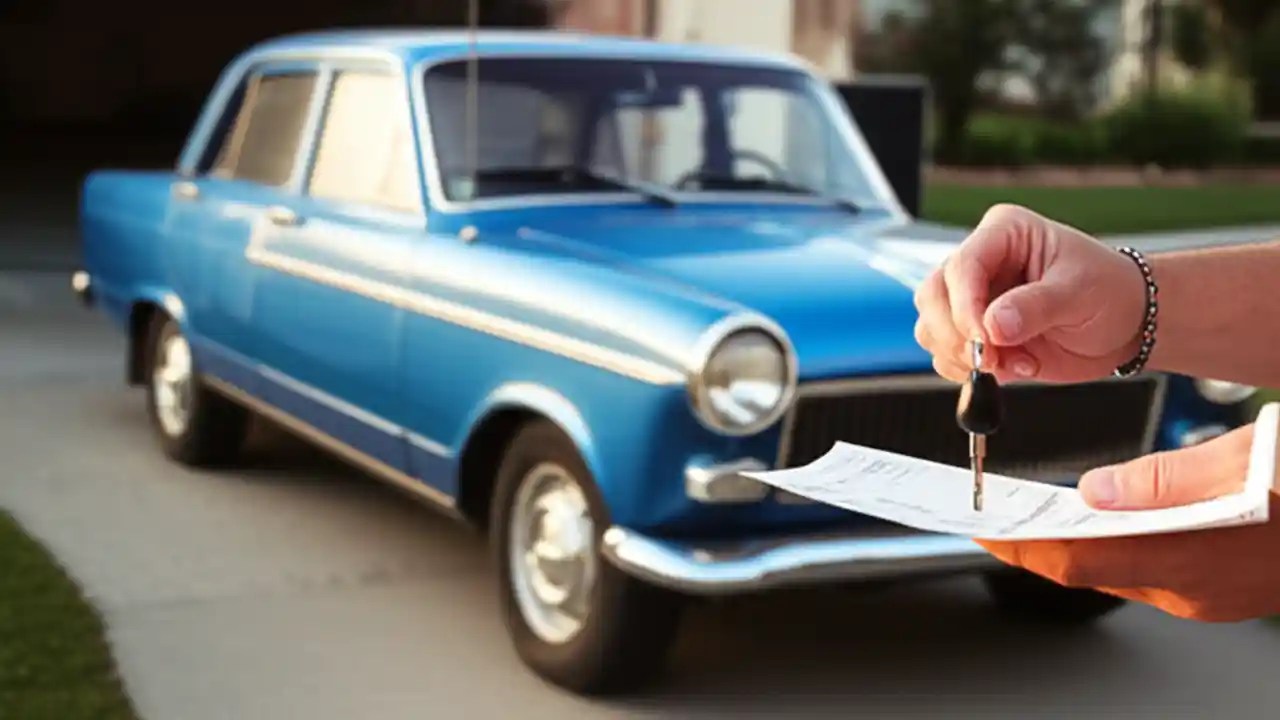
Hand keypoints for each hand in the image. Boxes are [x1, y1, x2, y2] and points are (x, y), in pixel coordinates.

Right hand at [914, 204, 1149, 383]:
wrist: (1124, 323)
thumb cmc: (1110, 291)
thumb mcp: (1081, 291)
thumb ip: (1036, 306)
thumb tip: (994, 325)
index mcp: (1003, 233)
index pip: (962, 265)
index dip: (965, 304)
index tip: (984, 338)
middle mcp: (979, 264)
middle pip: (932, 296)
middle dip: (955, 334)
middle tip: (991, 358)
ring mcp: (972, 300)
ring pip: (931, 328)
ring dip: (962, 355)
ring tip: (1013, 362)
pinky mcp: (973, 334)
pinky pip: (946, 356)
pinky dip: (971, 371)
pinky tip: (1015, 367)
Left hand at [979, 424, 1279, 621]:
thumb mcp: (1250, 458)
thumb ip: (1166, 478)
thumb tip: (1097, 491)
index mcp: (1194, 560)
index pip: (1076, 560)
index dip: (1018, 545)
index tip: (975, 526)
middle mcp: (1195, 592)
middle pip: (1088, 570)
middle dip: (1031, 544)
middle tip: (988, 515)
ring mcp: (1210, 598)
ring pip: (1116, 572)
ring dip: (1069, 546)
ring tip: (1026, 512)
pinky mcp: (1222, 591)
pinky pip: (1149, 572)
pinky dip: (1112, 547)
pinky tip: (1097, 520)